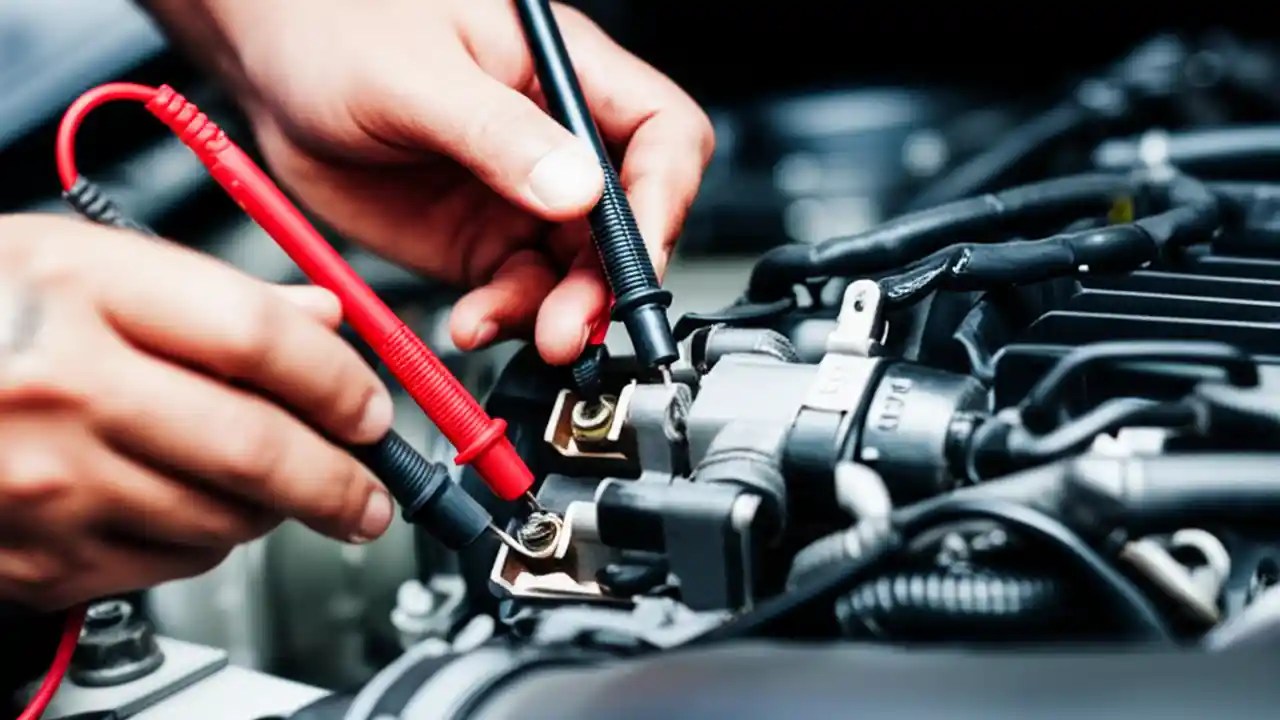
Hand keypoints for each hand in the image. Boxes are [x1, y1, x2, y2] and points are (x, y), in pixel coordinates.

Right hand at [0, 215, 394, 609]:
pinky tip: (191, 504)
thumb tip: (326, 319)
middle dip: (343, 480)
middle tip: (373, 491)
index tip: (373, 407)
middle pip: (255, 447)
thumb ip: (212, 295)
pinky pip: (170, 562)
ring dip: (277, 511)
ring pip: (223, 518)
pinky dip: (209, 540)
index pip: (259, 340)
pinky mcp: (36, 555)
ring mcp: (44, 481)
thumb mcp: (79, 260)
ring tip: (280, 485)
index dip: (342, 380)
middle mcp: (60, 386)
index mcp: (80, 289)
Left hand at [144, 0, 713, 364]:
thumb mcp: (415, 75)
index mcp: (565, 75)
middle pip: (628, 220)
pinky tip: (474, 322)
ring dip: (561, 311)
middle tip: (574, 322)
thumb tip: (576, 187)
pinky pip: (519, 293)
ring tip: (528, 332)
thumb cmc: (340, 27)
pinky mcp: (482, 241)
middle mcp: (557, 140)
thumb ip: (496, 132)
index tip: (634, 252)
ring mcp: (522, 196)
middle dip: (610, 280)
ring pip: (579, 271)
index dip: (662, 198)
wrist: (270, 66)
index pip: (662, 136)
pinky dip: (506, 317)